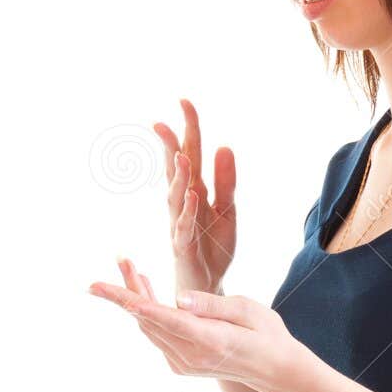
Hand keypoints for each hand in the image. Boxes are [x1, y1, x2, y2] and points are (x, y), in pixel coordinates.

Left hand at [88, 258, 310, 391]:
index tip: (112, 291)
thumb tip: (179, 297)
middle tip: (120, 259)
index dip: (137, 302)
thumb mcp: (247, 310)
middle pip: (149, 319)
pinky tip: (144, 290)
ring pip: (149, 326)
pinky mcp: (180, 364)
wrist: (274, 369)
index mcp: (208, 340)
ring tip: (129, 266)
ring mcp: (183, 363)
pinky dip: (147, 312)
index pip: (165, 318)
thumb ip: (212, 304)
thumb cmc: (266, 332)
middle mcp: (189, 356)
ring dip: (135, 297)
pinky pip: (156, 334)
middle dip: (128, 289)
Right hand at [153, 98, 235, 296]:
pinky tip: (193, 195)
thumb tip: (224, 146)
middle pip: (177, 171)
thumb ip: (227, 182)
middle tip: (163, 122)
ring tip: (183, 157)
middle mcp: (184, 205)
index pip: (191, 154)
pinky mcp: (184, 247)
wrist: (208, 290)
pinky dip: (188, 212)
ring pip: (176, 197)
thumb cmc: (213, 250)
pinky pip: (185, 228)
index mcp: (196, 192)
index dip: (189, 129)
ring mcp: (181, 225)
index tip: (184, 101)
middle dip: (172, 147)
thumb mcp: (228, 212)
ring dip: (179, 178)